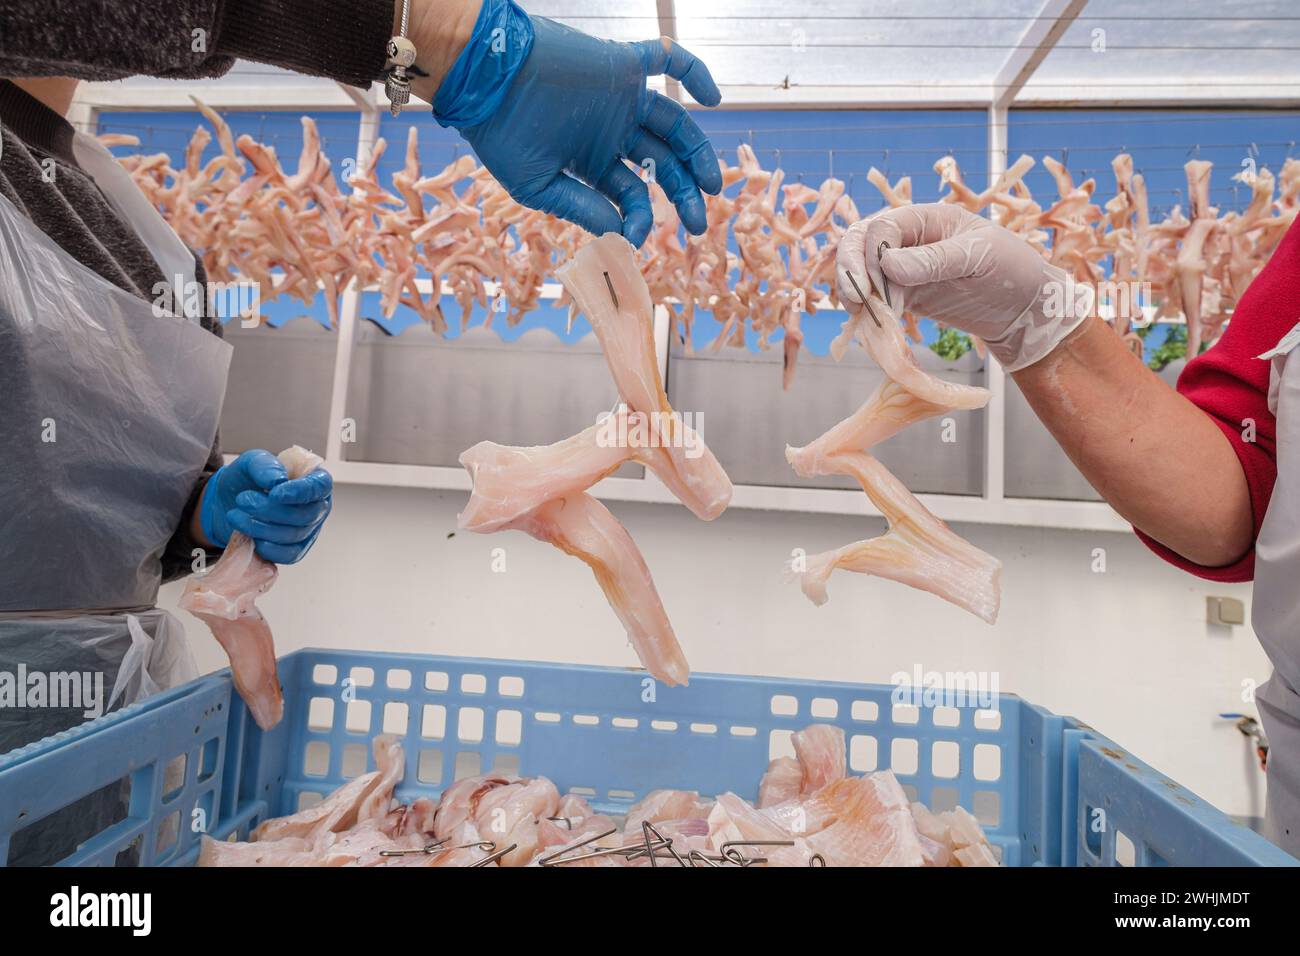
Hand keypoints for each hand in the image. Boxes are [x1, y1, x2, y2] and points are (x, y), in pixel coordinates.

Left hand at [198, 450, 331, 563]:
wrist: (227, 502)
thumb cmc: (247, 479)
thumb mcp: (252, 462)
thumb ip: (266, 465)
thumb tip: (277, 480)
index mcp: (313, 480)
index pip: (321, 486)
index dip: (301, 492)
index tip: (275, 493)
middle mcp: (316, 507)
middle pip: (306, 514)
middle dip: (271, 510)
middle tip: (243, 499)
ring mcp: (308, 531)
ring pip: (294, 535)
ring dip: (261, 527)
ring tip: (236, 515)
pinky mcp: (295, 550)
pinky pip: (288, 555)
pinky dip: (266, 547)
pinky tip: (248, 535)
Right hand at [421, 0, 722, 246]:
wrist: (482, 78)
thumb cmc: (500, 133)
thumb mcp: (537, 185)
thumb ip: (580, 207)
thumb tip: (618, 232)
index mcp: (591, 161)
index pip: (630, 194)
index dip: (639, 218)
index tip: (638, 238)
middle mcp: (611, 131)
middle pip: (661, 164)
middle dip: (683, 195)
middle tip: (698, 224)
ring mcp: (619, 99)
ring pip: (672, 124)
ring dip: (695, 153)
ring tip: (711, 184)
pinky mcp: (620, 65)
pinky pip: (665, 60)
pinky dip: (693, 73)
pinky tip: (713, 98)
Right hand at [835, 203, 1089, 371]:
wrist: (1024, 308)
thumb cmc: (1012, 270)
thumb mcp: (979, 257)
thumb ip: (934, 260)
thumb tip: (888, 264)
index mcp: (927, 218)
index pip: (882, 227)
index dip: (872, 253)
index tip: (880, 285)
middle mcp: (909, 239)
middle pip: (859, 243)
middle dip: (850, 269)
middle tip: (855, 299)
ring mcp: (903, 268)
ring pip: (860, 271)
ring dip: (853, 291)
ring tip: (862, 315)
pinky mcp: (904, 295)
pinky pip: (873, 298)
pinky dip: (865, 310)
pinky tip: (871, 324)